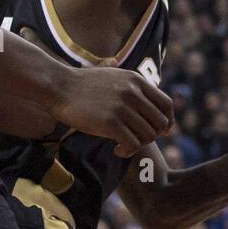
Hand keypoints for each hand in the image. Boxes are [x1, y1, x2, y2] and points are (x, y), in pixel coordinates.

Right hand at [49, 66, 173, 157]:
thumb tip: (150, 104)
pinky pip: (132, 145)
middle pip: (160, 123)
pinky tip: (116, 150)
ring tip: (123, 145)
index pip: (167, 104)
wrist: (59, 86)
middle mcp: (133, 92)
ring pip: (148, 136)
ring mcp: (122, 107)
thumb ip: (133, 87)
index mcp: (137, 80)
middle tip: (136, 139)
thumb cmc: (84, 85)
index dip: (168, 121)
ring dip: (138, 145)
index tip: (161, 132)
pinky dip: (127, 152)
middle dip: (151, 136)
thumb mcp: (114, 75)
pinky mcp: (110, 122)